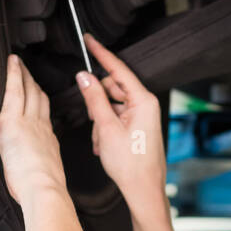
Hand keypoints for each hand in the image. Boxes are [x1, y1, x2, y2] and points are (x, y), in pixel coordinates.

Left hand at [0, 54, 66, 207]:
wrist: (43, 189)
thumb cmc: (42, 191)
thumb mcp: (43, 178)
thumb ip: (35, 170)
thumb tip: (27, 179)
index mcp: (48, 141)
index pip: (44, 115)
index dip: (41, 101)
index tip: (38, 93)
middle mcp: (41, 127)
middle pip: (39, 98)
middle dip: (34, 83)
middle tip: (28, 70)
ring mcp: (28, 121)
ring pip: (29, 91)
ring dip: (24, 75)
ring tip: (19, 64)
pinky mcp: (12, 120)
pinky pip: (14, 90)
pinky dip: (14, 74)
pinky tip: (12, 62)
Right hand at [75, 34, 166, 207]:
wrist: (143, 191)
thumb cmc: (131, 164)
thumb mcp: (107, 128)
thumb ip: (94, 99)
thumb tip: (84, 76)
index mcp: (144, 101)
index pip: (119, 69)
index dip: (101, 54)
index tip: (89, 39)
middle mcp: (146, 106)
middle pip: (113, 88)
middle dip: (98, 102)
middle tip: (94, 121)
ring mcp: (143, 117)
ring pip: (112, 106)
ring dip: (101, 121)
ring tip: (101, 142)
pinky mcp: (138, 127)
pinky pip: (117, 118)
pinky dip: (106, 129)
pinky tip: (104, 146)